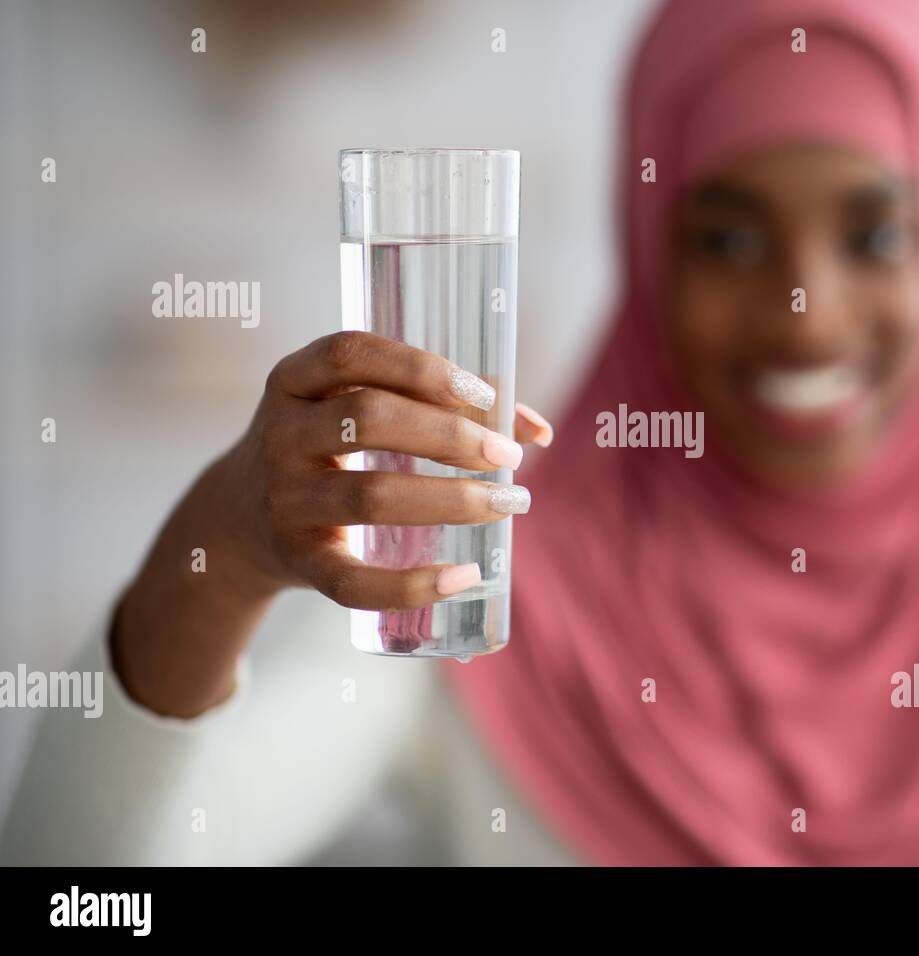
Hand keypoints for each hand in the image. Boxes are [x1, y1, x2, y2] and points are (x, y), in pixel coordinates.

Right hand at [221, 330, 550, 608]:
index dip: (419, 367)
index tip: (480, 392)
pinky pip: (353, 582)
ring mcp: (285, 501)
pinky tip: (465, 575)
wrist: (236, 524)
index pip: (350, 354)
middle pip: (368, 420)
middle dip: (450, 436)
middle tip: (506, 456)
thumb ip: (442, 406)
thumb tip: (538, 431)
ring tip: (509, 502)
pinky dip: (412, 583)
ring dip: (452, 499)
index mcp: (294, 381)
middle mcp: (280, 435)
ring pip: (370, 496)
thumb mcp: (356, 411)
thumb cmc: (329, 452)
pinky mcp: (297, 561)